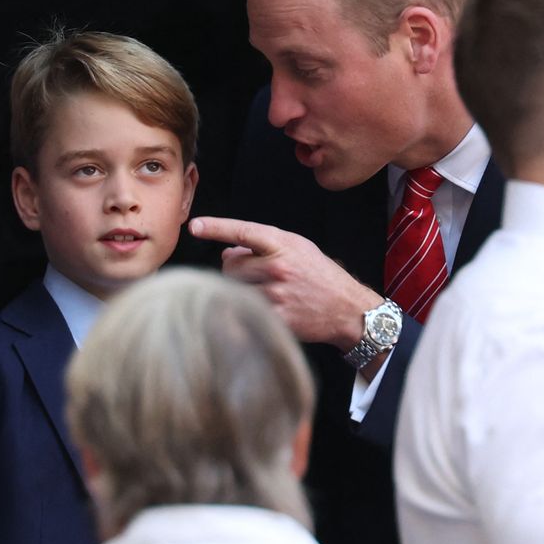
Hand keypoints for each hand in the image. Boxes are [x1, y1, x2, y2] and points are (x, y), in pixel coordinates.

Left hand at [189, 216, 382, 351]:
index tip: (195, 226)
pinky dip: (246, 308)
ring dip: (240, 289)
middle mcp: (278, 266)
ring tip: (261, 291)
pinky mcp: (276, 316)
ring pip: (235, 288)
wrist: (347, 309)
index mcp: (284, 244)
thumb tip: (228, 251)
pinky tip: (263, 308)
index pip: (243, 231)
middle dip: (234, 270)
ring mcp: (276, 293)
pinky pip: (245, 309)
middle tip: (251, 275)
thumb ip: (264, 246)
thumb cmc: (321, 276)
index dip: (216, 227)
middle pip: (230, 265)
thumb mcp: (298, 249)